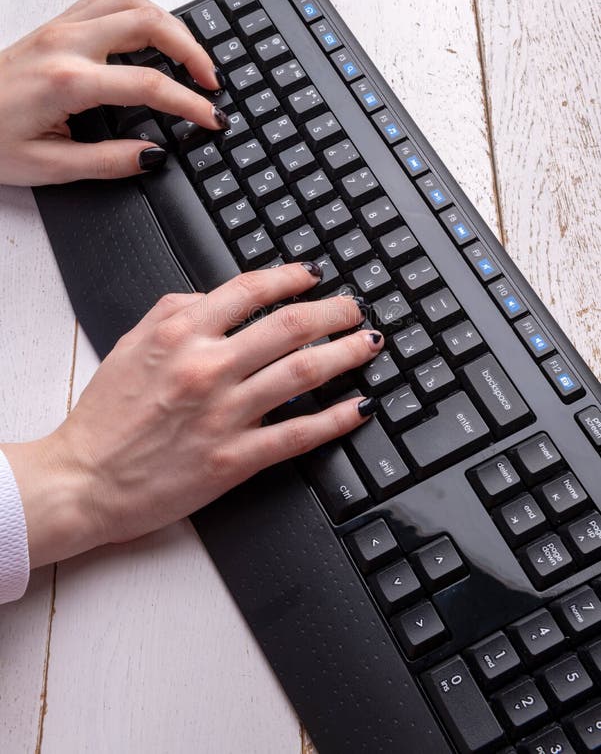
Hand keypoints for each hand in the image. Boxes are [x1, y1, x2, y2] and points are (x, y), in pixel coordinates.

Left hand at [0, 0, 226, 185]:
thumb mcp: (49, 168)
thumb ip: (108, 162)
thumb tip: (153, 155)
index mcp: (67, 81)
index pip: (148, 84)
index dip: (189, 103)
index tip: (212, 118)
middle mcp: (66, 42)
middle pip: (150, 22)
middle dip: (192, 50)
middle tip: (212, 81)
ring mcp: (60, 27)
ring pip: (132, 1)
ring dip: (171, 24)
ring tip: (190, 58)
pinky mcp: (55, 24)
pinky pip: (108, 0)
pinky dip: (142, 12)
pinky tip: (153, 36)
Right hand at [3, 264, 382, 567]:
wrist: (84, 480)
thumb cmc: (105, 416)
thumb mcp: (131, 344)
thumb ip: (174, 311)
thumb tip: (217, 294)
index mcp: (181, 335)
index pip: (250, 290)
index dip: (290, 277)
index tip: (313, 275)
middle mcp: (207, 368)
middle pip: (290, 325)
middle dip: (334, 311)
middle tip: (355, 309)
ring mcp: (224, 414)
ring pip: (303, 372)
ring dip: (345, 354)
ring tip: (368, 345)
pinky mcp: (233, 459)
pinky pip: (297, 434)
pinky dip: (336, 418)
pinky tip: (360, 406)